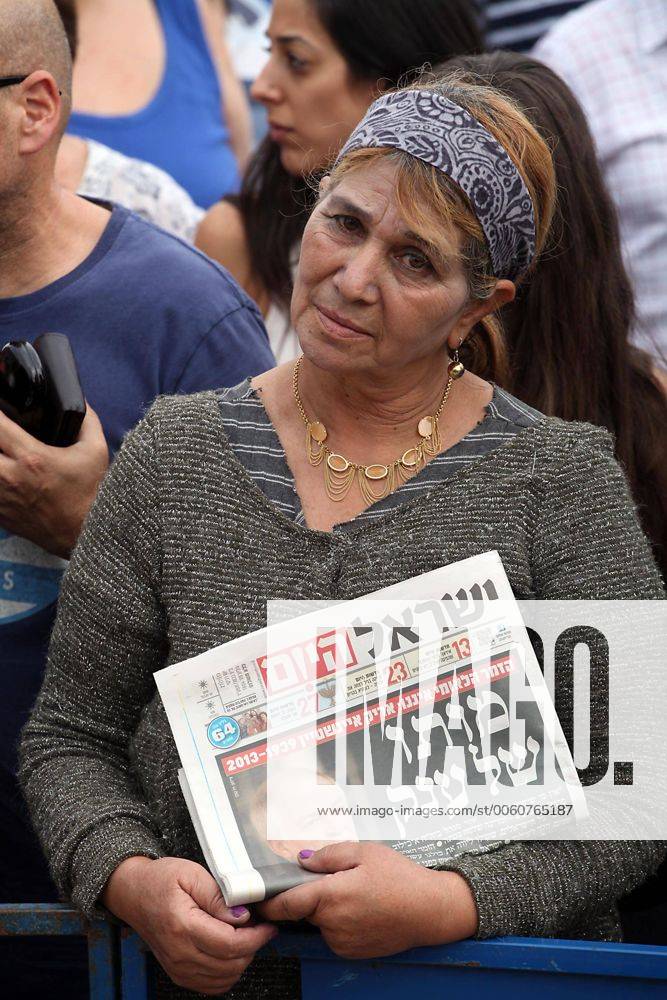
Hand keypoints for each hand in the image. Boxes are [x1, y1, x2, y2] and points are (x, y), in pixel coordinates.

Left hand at [0, 404, 108, 556]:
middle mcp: (10, 478)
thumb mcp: (96, 450)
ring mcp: (2, 498)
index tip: (3, 409)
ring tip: (3, 453)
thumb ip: (86, 420)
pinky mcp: (0, 515)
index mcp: (32, 458)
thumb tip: (79, 402)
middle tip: (3, 433)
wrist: (88, 534)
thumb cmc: (91, 494)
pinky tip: (6, 474)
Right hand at [103, 856, 277, 995]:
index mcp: (183, 926)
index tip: (269, 925)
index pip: (230, 944)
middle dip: (253, 947)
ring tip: (246, 936)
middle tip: (260, 926)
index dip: (256, 937)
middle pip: (230, 964)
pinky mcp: (178, 974)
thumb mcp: (191, 874)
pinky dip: (228, 972)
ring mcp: (177, 968)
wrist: (133, 894)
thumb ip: (218, 896)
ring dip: (242, 960)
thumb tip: (242, 916)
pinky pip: (212, 985)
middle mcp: (179, 954)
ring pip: (224, 978)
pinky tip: (231, 951)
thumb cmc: (161, 879)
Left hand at [259, 842, 477, 958]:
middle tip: (334, 878)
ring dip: (326, 908)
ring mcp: (342, 942)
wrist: (430, 911)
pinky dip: (339, 920)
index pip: (285, 903)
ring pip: (319, 921)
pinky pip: (333, 933)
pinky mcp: (351, 951)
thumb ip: (327, 855)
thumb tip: (299, 860)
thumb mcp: (364, 852)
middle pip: (303, 909)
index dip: (267, 900)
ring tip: (356, 892)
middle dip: (308, 894)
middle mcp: (332, 924)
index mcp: (331, 896)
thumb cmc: (400, 877)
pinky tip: (362, 908)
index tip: (254, 895)